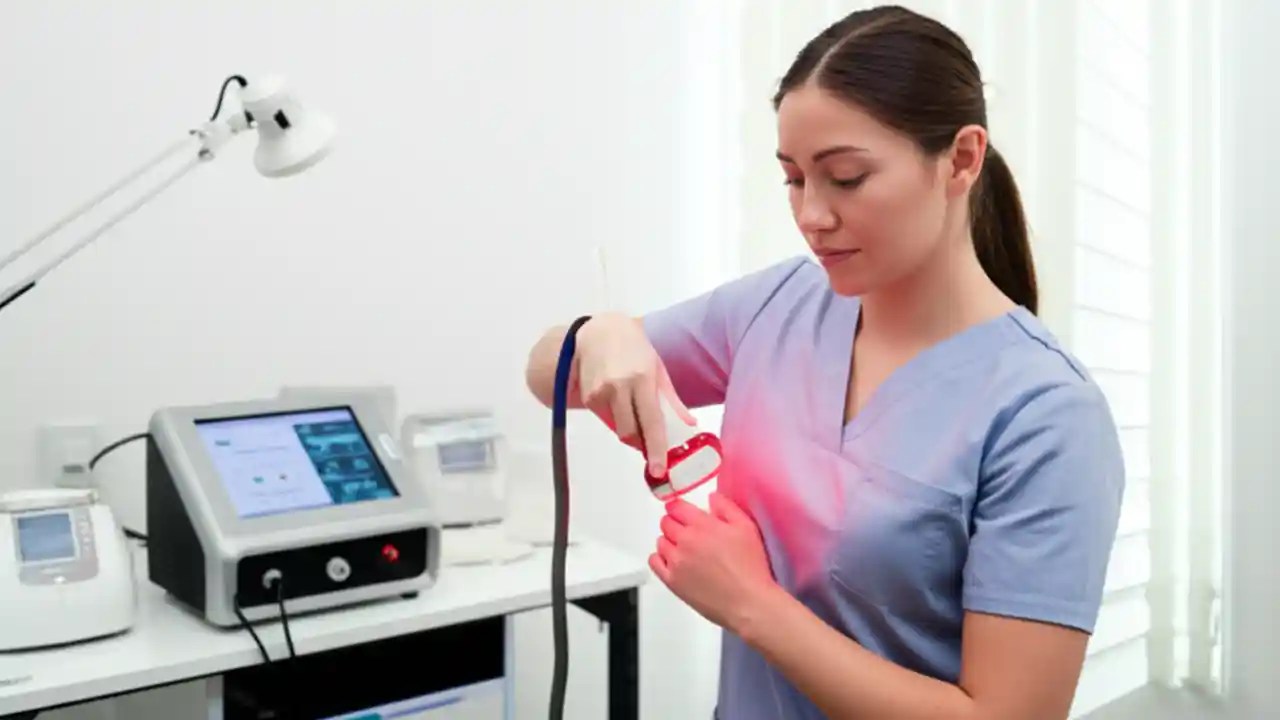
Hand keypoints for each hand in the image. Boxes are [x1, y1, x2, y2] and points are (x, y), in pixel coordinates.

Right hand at [576, 313, 695, 476]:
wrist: (598, 332)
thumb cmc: (635, 349)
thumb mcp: (658, 369)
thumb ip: (672, 400)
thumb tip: (689, 425)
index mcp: (642, 378)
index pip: (651, 421)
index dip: (656, 448)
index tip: (660, 469)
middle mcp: (619, 386)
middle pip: (631, 432)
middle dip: (643, 445)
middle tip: (653, 448)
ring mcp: (600, 393)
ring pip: (618, 429)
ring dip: (631, 434)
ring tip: (637, 420)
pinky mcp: (588, 398)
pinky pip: (607, 420)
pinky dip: (617, 421)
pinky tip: (620, 405)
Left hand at [650, 492, 778, 633]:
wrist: (748, 602)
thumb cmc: (751, 567)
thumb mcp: (747, 528)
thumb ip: (727, 508)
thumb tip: (711, 497)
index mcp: (702, 525)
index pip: (676, 507)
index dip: (678, 507)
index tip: (681, 510)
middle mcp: (685, 541)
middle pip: (666, 522)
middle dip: (675, 523)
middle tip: (687, 530)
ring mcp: (676, 562)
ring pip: (660, 541)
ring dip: (669, 540)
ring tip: (684, 548)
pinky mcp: (672, 581)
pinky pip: (654, 562)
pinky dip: (659, 558)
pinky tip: (672, 560)